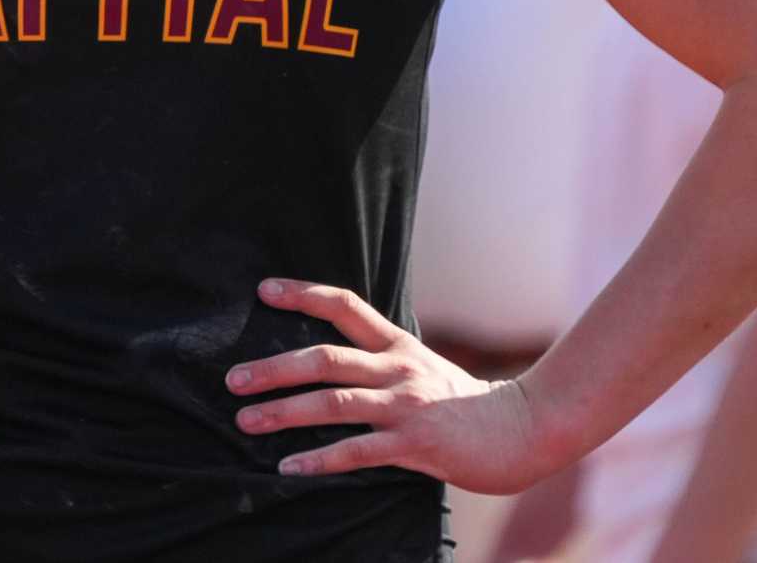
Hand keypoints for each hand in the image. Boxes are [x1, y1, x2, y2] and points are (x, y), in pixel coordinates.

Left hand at [228, 279, 555, 494]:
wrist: (524, 430)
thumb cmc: (465, 403)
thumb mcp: (422, 367)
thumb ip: (382, 362)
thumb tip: (333, 363)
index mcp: (397, 344)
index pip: (343, 305)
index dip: (303, 294)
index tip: (263, 290)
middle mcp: (397, 368)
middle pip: (325, 357)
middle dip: (274, 368)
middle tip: (232, 380)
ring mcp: (406, 405)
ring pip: (334, 402)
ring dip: (285, 412)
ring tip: (246, 422)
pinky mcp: (416, 443)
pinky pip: (358, 451)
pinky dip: (319, 459)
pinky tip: (288, 467)